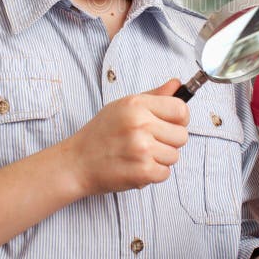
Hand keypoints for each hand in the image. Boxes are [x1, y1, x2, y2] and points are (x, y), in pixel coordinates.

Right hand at [65, 79, 188, 196]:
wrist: (76, 163)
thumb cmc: (101, 133)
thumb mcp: (124, 106)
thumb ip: (154, 96)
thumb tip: (177, 84)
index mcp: (137, 105)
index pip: (181, 110)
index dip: (180, 119)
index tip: (172, 124)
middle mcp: (140, 124)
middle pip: (182, 135)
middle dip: (170, 141)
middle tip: (150, 142)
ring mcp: (142, 149)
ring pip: (175, 156)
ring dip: (161, 159)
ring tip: (140, 155)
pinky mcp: (142, 172)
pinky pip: (165, 173)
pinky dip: (154, 174)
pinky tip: (137, 166)